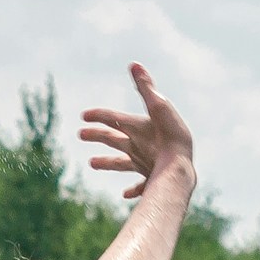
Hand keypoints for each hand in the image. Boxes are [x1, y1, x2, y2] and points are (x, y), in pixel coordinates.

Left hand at [79, 64, 192, 199]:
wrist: (179, 172)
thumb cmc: (171, 137)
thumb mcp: (160, 106)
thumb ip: (147, 87)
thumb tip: (134, 64)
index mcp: (135, 129)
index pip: (113, 119)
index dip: (98, 115)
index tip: (83, 115)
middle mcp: (135, 147)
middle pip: (113, 140)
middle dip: (97, 135)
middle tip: (80, 134)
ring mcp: (143, 164)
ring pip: (121, 163)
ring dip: (107, 162)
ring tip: (91, 163)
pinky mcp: (153, 179)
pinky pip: (141, 185)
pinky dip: (134, 189)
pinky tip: (126, 194)